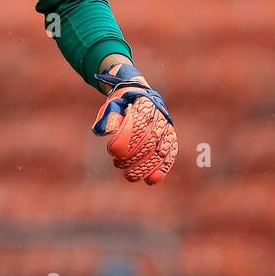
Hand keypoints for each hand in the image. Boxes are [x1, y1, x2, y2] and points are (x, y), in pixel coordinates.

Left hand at [92, 61, 176, 184]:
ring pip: (160, 150)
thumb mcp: (113, 104)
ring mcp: (166, 127)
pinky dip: (162, 168)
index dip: (125, 139)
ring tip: (130, 176)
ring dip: (145, 167)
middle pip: (149, 141)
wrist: (139, 95)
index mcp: (145, 104)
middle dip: (133, 157)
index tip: (113, 151)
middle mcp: (159, 116)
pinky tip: (151, 180)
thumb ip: (108, 117)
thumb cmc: (122, 103)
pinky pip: (170, 154)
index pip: (137, 124)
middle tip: (118, 164)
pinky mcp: (170, 138)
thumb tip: (104, 131)